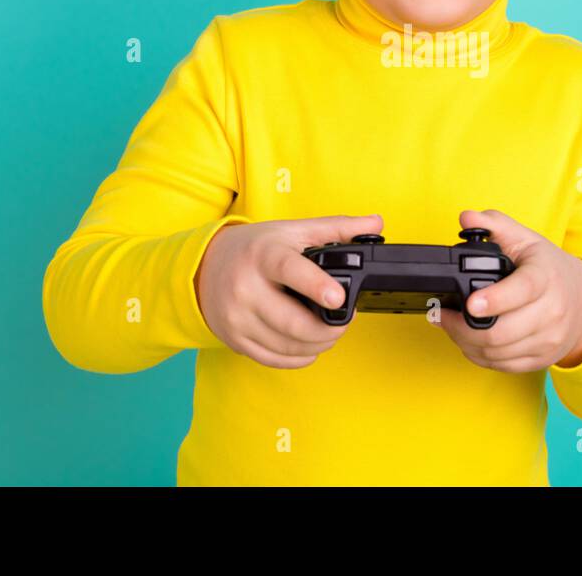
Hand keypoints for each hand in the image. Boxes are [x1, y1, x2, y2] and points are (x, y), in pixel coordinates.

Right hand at [194, 213, 382, 368]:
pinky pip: (274, 359)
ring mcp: (237, 317)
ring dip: (319, 344)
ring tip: (330, 331)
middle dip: (330, 329)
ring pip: (288, 345)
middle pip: (294, 323)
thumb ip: (336, 228)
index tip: (339, 298)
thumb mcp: (293, 231)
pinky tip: (310, 346)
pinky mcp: (234, 339)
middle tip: (345, 320)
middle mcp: (245, 288)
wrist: (206, 267)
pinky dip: (299, 357)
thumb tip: (376, 223)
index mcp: (263, 255)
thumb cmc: (255, 248)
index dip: (316, 286)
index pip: (290, 271)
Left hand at [435, 209, 581, 372]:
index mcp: (545, 277)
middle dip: (462, 328)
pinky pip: (503, 366)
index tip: (470, 304)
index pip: (521, 291)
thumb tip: (466, 217)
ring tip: (452, 326)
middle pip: (502, 332)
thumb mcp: (525, 239)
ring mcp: (548, 339)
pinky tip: (470, 341)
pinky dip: (480, 356)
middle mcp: (552, 311)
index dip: (494, 300)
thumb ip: (494, 225)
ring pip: (497, 353)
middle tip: (442, 315)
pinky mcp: (543, 359)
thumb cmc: (549, 268)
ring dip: (466, 343)